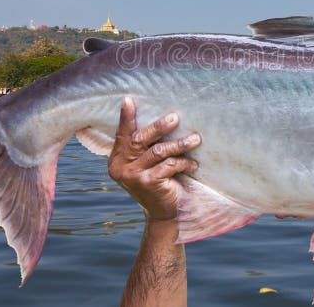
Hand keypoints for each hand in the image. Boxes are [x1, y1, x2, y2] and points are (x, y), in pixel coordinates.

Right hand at [108, 98, 201, 221]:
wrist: (163, 213)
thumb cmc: (157, 181)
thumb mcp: (145, 164)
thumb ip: (144, 148)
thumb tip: (162, 118)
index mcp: (117, 159)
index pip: (122, 134)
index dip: (126, 117)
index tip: (129, 100)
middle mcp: (121, 167)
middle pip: (140, 139)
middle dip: (159, 127)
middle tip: (175, 118)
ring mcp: (133, 176)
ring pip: (159, 151)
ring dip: (180, 144)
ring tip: (195, 139)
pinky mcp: (148, 183)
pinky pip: (169, 165)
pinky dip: (184, 162)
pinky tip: (193, 163)